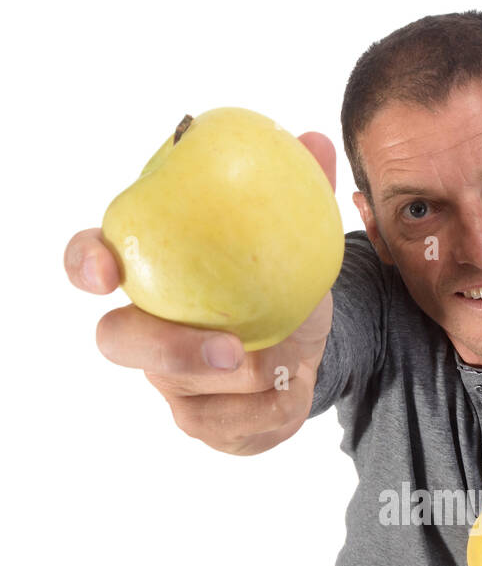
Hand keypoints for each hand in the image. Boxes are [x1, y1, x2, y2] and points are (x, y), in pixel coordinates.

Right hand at [64, 131, 337, 456]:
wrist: (309, 348)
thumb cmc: (280, 280)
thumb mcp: (295, 234)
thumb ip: (297, 187)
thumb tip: (312, 140)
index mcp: (149, 269)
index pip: (90, 259)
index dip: (85, 263)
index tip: (105, 269)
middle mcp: (141, 328)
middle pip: (118, 341)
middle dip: (169, 347)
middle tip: (231, 347)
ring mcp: (166, 381)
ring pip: (188, 391)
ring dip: (252, 375)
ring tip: (293, 357)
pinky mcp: (198, 421)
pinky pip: (229, 425)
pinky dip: (272, 406)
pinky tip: (294, 387)